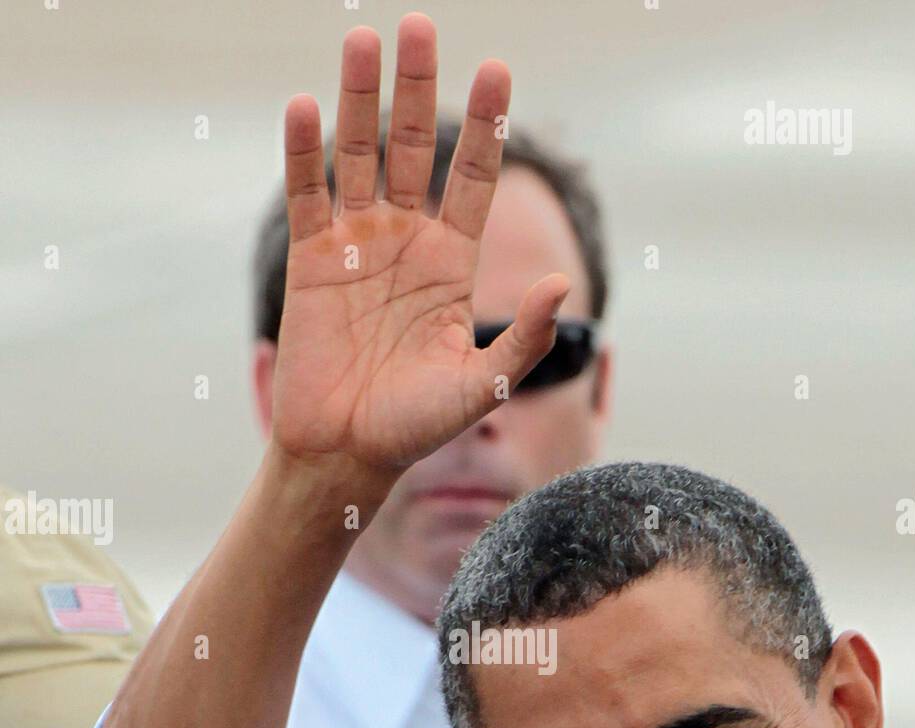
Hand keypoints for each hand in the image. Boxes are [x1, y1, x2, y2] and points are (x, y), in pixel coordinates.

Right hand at [270, 12, 569, 474]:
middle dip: (420, 89)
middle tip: (422, 26)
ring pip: (360, 156)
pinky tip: (305, 106)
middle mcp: (406, 241)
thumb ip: (526, 338)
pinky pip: (306, 195)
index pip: (474, 177)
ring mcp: (356, 246)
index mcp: (452, 262)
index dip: (486, 126)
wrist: (346, 454)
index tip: (497, 68)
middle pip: (416, 148)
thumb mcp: (481, 385)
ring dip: (361, 100)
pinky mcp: (309, 261)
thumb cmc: (416, 426)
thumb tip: (566, 284)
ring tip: (364, 40)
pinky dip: (303, 152)